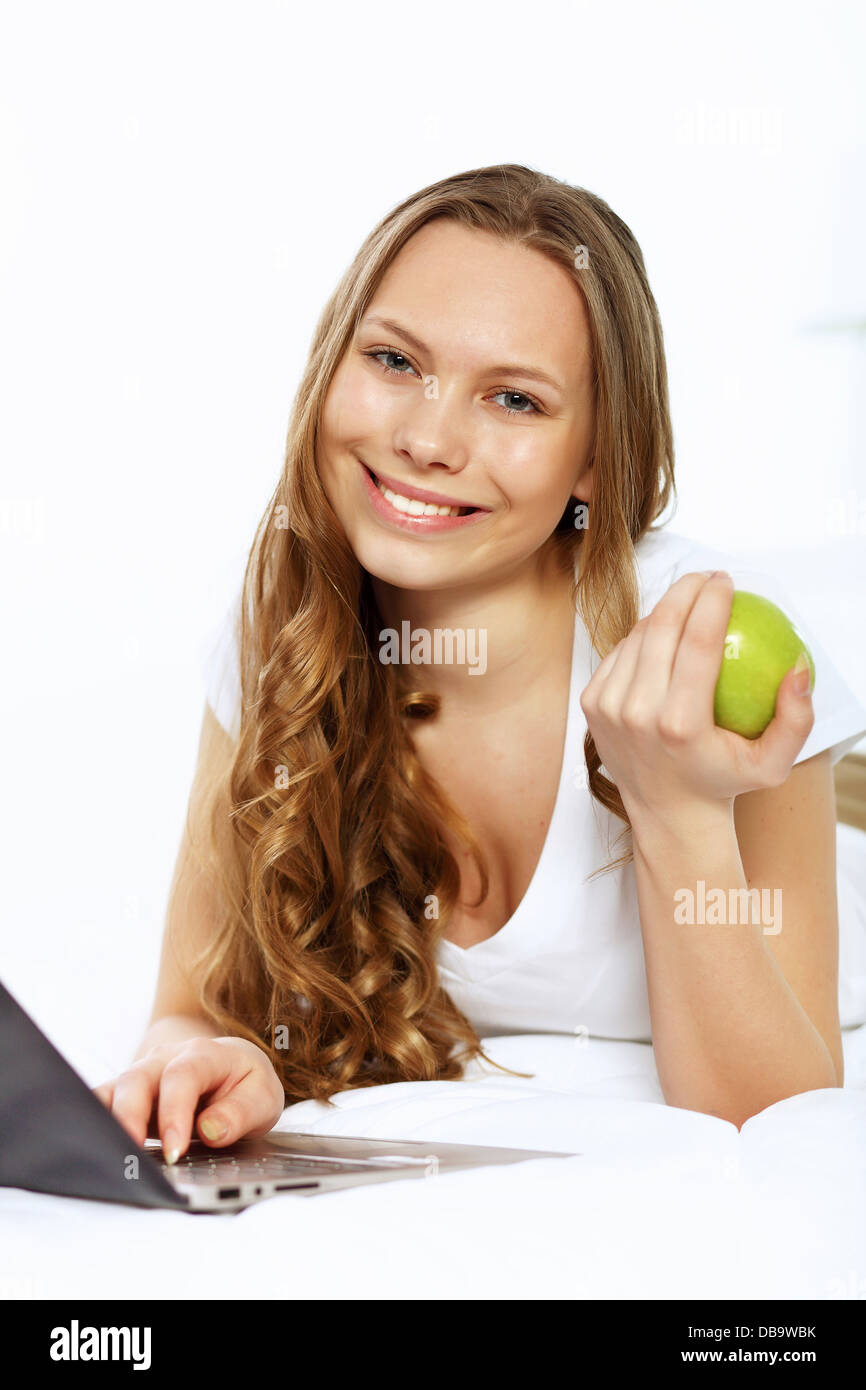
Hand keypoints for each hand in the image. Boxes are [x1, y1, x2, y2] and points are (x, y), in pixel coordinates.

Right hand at [92, 1036, 285, 1164]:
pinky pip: (102, 1102)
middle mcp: (166, 1059)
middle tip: (132, 1157)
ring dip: (106, 1122)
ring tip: (105, 1157)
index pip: (182, 1076)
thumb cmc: (246, 1084)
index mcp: (205, 1054)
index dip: (175, 1112)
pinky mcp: (128, 1095)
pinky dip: (94, 1122)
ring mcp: (144, 1075)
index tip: (174, 1150)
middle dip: (130, 1118)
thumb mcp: (262, 1097)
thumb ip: (240, 1112)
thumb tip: (211, 1130)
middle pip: (137, 1079)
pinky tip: (92, 1148)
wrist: (233, 1070)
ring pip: (114, 1091)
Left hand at [579, 571, 814, 818]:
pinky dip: (643, 636)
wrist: (666, 813)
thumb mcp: (772, 764)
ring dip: (665, 609)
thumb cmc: (724, 781)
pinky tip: (665, 629)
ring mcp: (609, 707)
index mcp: (680, 724)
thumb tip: (796, 668)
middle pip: (662, 626)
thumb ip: (796, 720)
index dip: (713, 599)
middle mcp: (638, 713)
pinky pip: (620, 652)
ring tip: (690, 599)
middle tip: (708, 577)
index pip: (698, 641)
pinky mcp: (591, 704)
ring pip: (638, 635)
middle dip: (687, 588)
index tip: (726, 580)